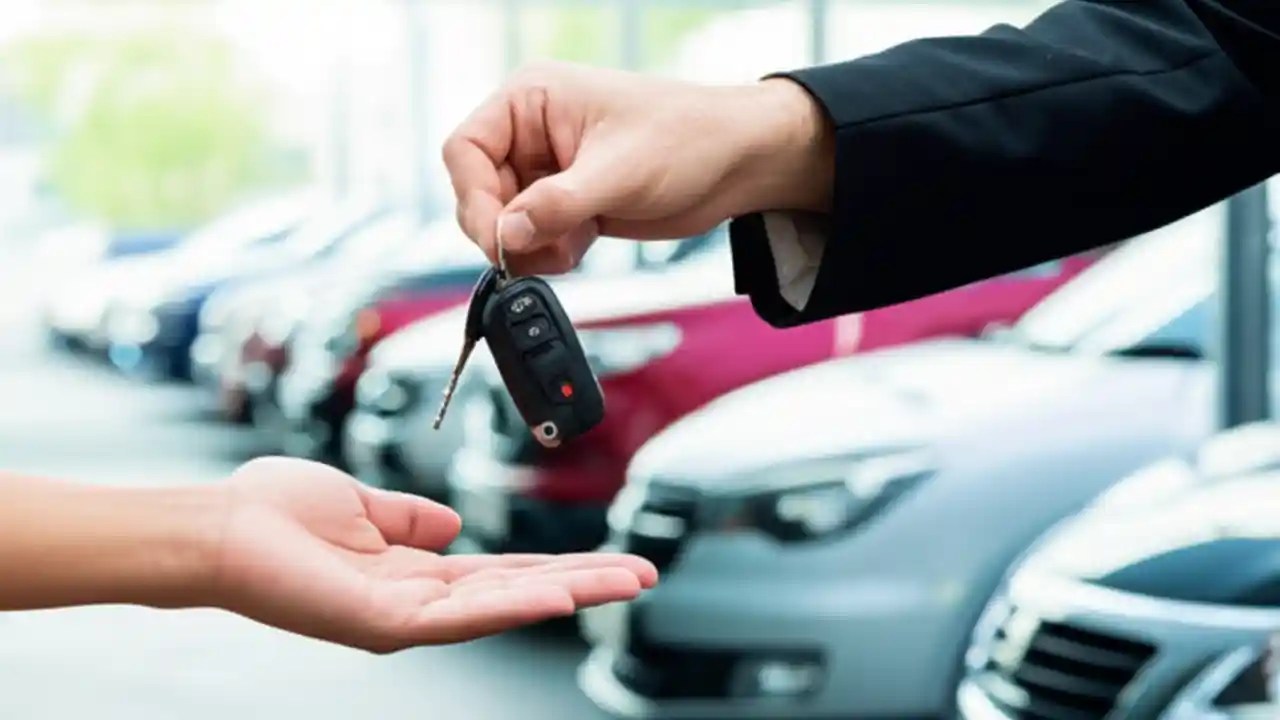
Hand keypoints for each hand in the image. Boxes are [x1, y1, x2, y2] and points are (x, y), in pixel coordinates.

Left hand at [208, 457, 656, 652]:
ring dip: (569, 592)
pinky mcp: (384, 623)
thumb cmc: (275, 514)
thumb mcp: (361, 504)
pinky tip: (560, 595)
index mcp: (413, 573)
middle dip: (584, 584)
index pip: (501, 572)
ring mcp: (404, 618)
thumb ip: (409, 517)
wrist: (221, 528)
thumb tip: (451, 524)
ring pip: (502, 605)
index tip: (608, 559)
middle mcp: (416, 603)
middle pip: (518, 592)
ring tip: (625, 581)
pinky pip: (462, 614)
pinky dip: (515, 605)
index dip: (557, 566)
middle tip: (644, 575)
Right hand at [443, 62, 833, 274]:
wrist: (738, 163)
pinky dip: (552, 253)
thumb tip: (505, 235)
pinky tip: (586, 243)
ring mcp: (549, 171)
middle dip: (507, 230)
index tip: (499, 238)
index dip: (475, 197)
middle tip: (538, 253)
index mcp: (531, 100)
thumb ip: (557, 204)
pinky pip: (535, 238)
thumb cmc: (688, 138)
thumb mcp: (619, 171)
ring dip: (531, 247)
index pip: (466, 150)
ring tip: (573, 245)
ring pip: (506, 223)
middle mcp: (531, 133)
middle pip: (480, 193)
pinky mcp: (569, 204)